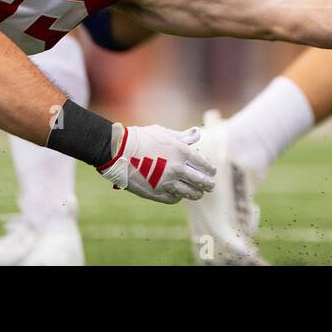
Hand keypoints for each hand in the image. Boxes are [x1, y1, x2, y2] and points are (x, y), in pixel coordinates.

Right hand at [97, 124, 216, 203]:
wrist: (119, 151)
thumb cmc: (142, 138)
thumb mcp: (164, 133)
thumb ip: (183, 137)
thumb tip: (197, 133)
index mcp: (181, 151)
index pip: (203, 164)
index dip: (210, 169)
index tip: (212, 171)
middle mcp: (177, 168)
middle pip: (200, 180)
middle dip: (208, 184)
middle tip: (210, 186)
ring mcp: (167, 182)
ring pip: (189, 193)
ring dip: (196, 193)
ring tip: (199, 193)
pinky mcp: (156, 192)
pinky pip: (173, 199)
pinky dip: (179, 197)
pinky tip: (179, 195)